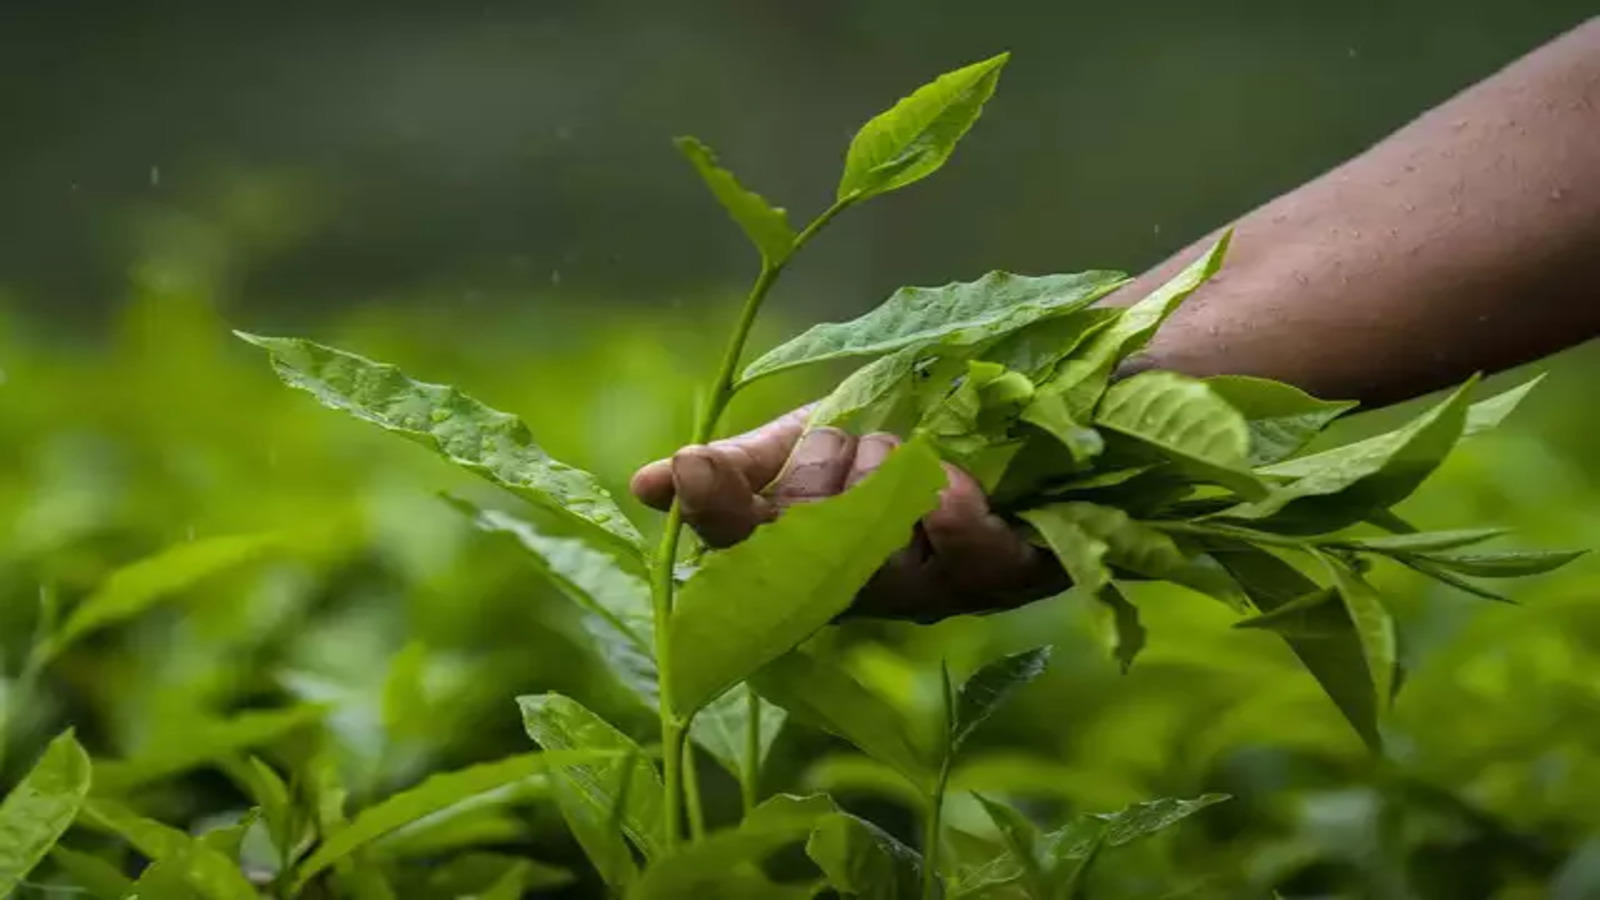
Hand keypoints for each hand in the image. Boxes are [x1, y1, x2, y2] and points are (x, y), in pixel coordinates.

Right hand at [629, 408, 1066, 619]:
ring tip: (902, 443)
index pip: (744, 548)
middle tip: (847, 436)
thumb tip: (648, 485)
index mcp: (809, 556)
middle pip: (809, 544)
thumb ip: (742, 466)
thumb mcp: (812, 440)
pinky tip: (945, 485)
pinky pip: (971, 558)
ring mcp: (939, 588)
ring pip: (881, 547)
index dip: (718, 513)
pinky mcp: (1011, 573)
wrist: (1013, 402)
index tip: (692, 466)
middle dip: (818, 470)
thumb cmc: (901, 436)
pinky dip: (952, 517)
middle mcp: (869, 587)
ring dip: (880, 474)